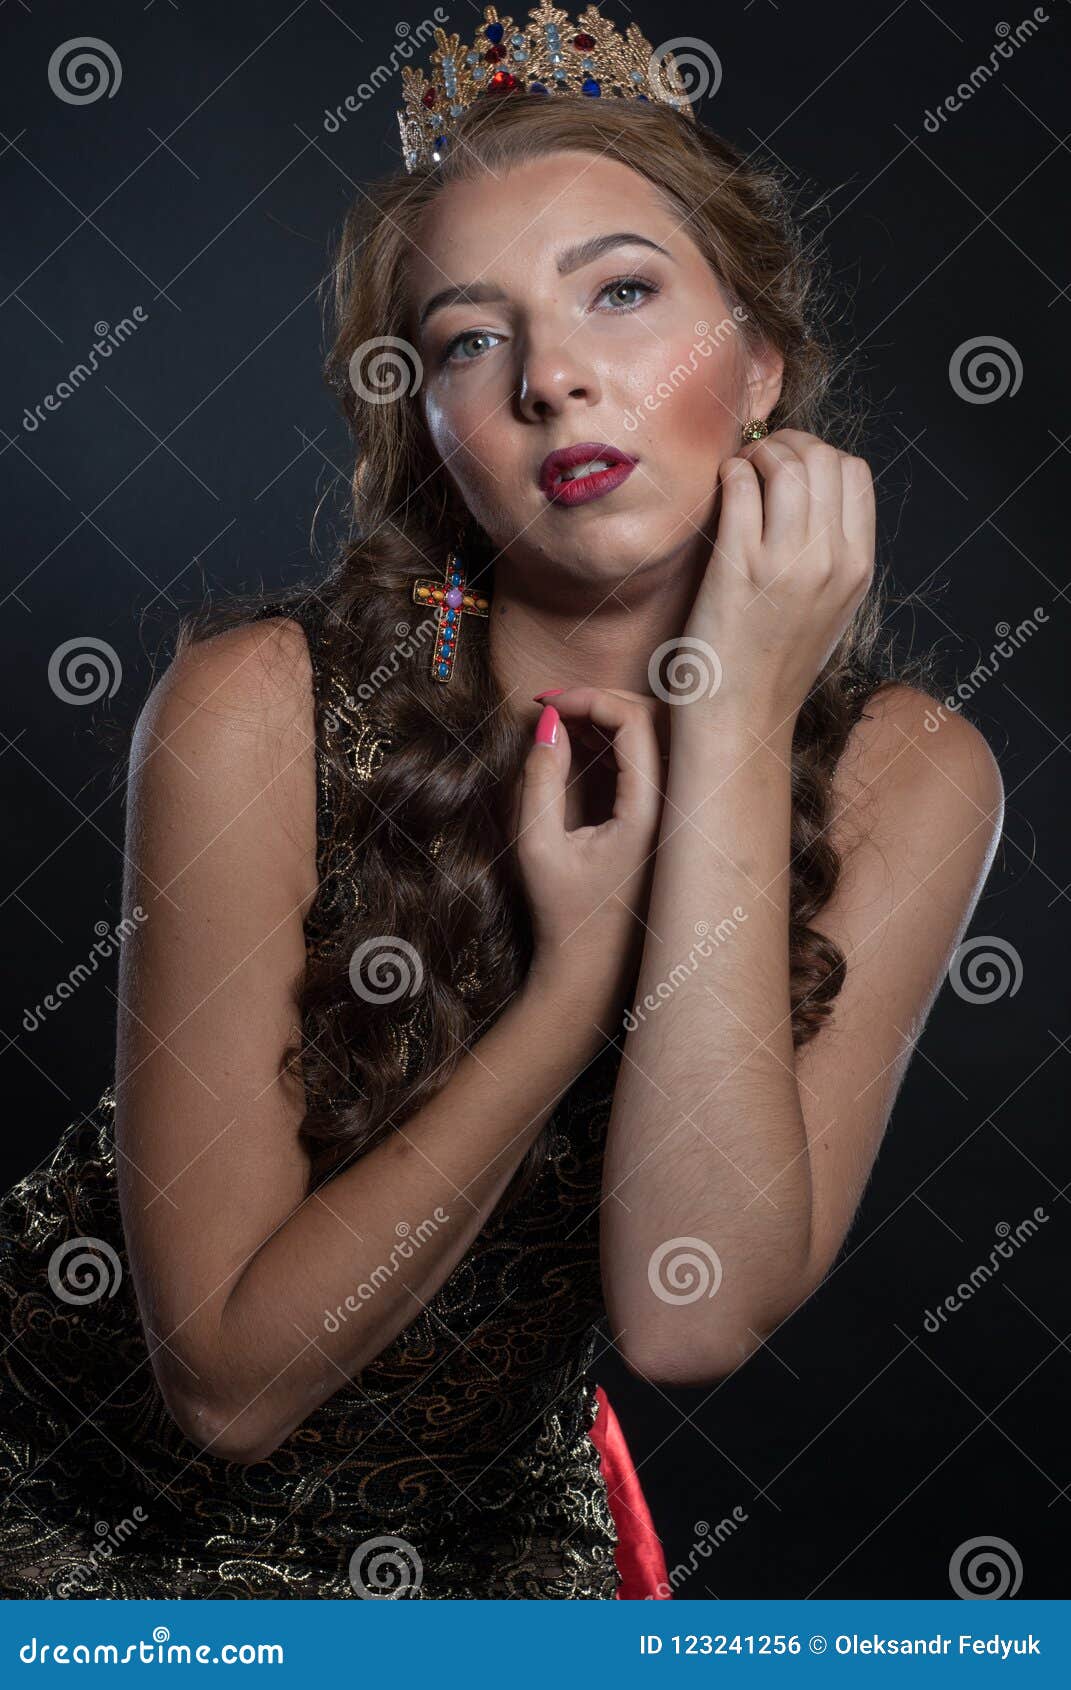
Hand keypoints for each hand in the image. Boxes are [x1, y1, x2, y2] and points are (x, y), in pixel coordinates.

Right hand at [513, 687, 664, 1009]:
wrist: (595, 973)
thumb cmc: (564, 916)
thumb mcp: (537, 846)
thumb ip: (540, 779)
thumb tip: (547, 723)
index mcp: (652, 814)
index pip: (636, 721)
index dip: (588, 698)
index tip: (545, 704)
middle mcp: (679, 810)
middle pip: (657, 718)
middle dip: (602, 700)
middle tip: (550, 707)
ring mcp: (680, 816)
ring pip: (660, 737)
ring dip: (612, 718)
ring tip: (560, 723)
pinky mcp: (671, 823)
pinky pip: (656, 763)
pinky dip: (621, 743)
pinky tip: (582, 745)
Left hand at [681, 427, 875, 730]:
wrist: (740, 723)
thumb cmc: (772, 668)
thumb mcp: (828, 611)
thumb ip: (832, 556)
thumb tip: (812, 494)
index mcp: (858, 569)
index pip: (855, 473)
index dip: (819, 455)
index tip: (788, 468)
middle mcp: (831, 562)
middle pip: (823, 457)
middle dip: (787, 445)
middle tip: (758, 462)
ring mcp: (787, 564)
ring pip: (785, 463)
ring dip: (757, 454)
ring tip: (738, 473)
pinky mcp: (739, 569)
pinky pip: (741, 488)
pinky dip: (730, 474)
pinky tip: (719, 489)